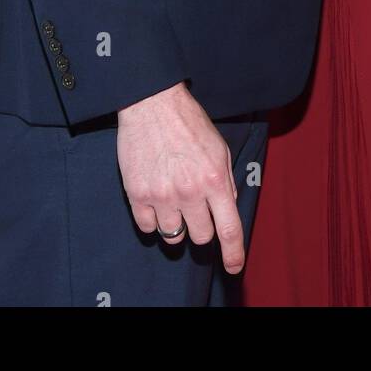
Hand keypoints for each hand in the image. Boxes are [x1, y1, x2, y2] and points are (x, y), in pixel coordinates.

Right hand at [117, 82, 244, 272]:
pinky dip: (153, 221)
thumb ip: (225, 181)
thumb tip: (227, 207)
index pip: (229, 229)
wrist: (151, 103)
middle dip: (202, 228)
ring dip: (177, 225)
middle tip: (195, 209)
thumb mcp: (219, 148)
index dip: (233, 254)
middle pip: (201, 237)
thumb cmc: (188, 122)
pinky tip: (155, 201)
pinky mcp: (137, 194)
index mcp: (214, 179)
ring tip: (173, 200)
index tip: (233, 267)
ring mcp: (162, 195)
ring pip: (173, 236)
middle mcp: (189, 191)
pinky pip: (147, 228)